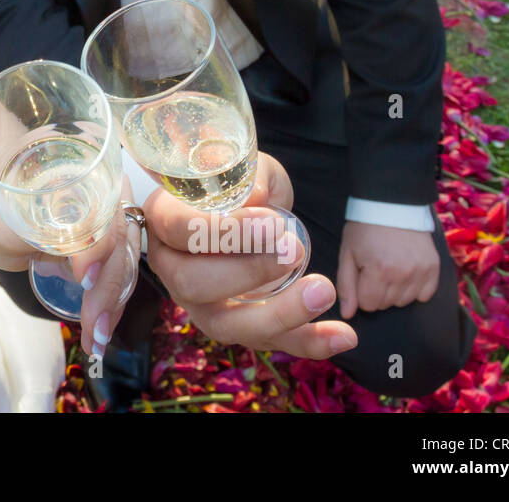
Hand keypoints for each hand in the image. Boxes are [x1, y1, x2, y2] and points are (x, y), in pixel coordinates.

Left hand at [0, 175, 139, 352]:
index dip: (96, 245)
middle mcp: (106, 189)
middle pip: (120, 241)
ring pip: (126, 261)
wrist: (2, 208)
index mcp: (79, 175)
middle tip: (93, 329)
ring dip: (114, 302)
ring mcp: (115, 215)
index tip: (84, 277)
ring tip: (97, 337)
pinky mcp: (115, 241)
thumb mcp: (0, 227)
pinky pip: (122, 270)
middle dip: (108, 290)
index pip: (99, 209)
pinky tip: (102, 327)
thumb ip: (22, 233)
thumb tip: (55, 253)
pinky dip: (114, 301)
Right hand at [142, 151, 358, 359]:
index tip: (270, 223)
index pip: (179, 231)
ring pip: (227, 325)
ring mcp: (201, 303)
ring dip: (279, 313)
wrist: (250, 208)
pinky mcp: (238, 326)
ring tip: (322, 291)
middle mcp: (173, 267)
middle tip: (293, 250)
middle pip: (193, 284)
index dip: (222, 231)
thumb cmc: (238, 183)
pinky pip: (270, 342)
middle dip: (247, 272)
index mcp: (164, 220)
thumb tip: (256, 202)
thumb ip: (247, 178)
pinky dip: (309, 341)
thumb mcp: (244, 166)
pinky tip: (344, 336)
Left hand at [337, 221, 439, 318]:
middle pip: (386, 305)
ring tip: (390, 268)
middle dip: (376, 292)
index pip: (368, 305)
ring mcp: (421, 271)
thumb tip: (348, 314)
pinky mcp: (435, 268)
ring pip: (404, 301)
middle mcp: (403, 274)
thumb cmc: (364, 229)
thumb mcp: (347, 254)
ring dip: (395, 291)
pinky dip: (414, 289)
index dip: (361, 292)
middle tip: (375, 269)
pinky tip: (406, 272)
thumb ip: (346, 286)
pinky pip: (425, 295)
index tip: (362, 275)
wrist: (392, 205)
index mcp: (378, 270)